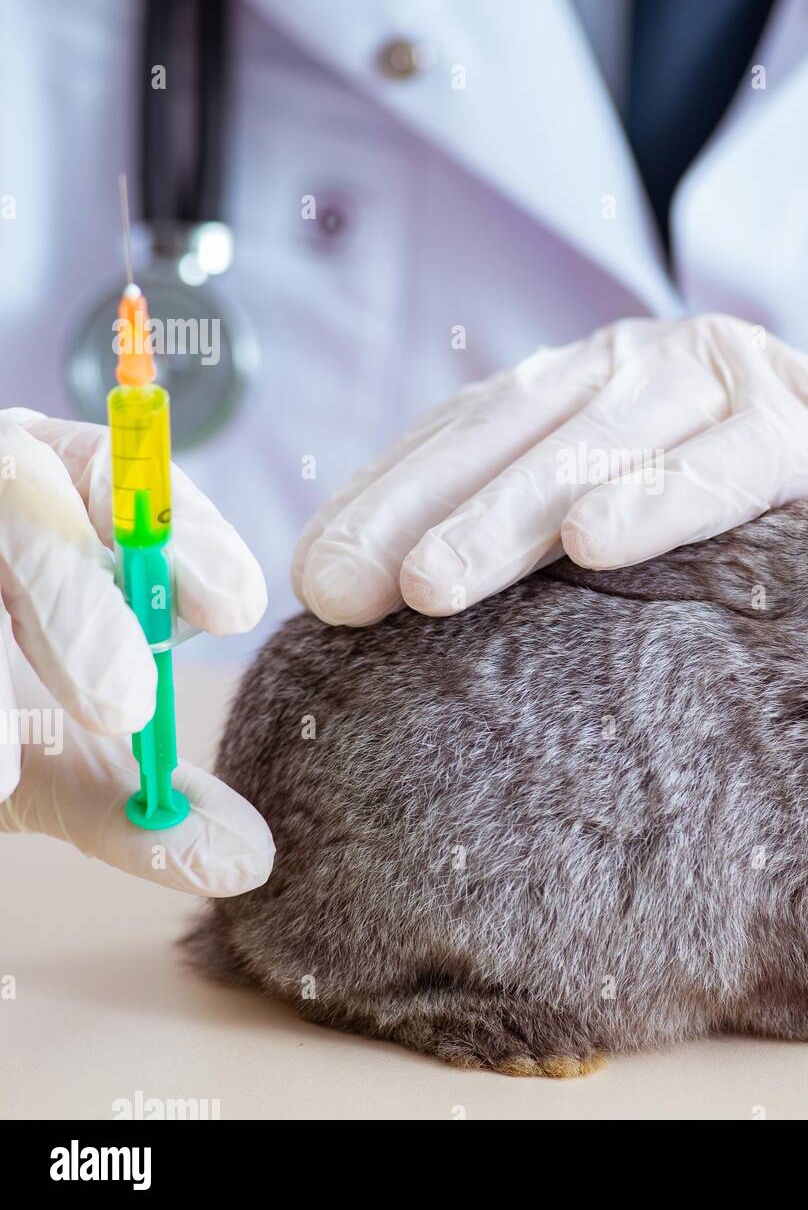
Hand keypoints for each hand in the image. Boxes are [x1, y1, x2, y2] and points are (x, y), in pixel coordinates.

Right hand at [0, 410, 272, 896]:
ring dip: (14, 649)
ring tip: (22, 757)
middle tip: (125, 706)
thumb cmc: (0, 728)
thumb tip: (249, 859)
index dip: (182, 535)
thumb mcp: (61, 768)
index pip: (120, 482)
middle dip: (79, 608)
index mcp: (48, 502)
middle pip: (25, 505)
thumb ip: (145, 808)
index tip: (233, 608)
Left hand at [293, 314, 807, 627]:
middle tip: (341, 591)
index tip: (314, 580)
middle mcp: (649, 363)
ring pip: (603, 442)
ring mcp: (733, 380)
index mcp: (594, 383)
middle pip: (514, 433)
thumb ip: (555, 537)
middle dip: (420, 511)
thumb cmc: (778, 534)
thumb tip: (417, 612)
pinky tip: (597, 545)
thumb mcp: (652, 524)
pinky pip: (730, 462)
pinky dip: (664, 498)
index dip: (384, 495)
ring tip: (430, 585)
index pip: (468, 430)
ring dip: (512, 514)